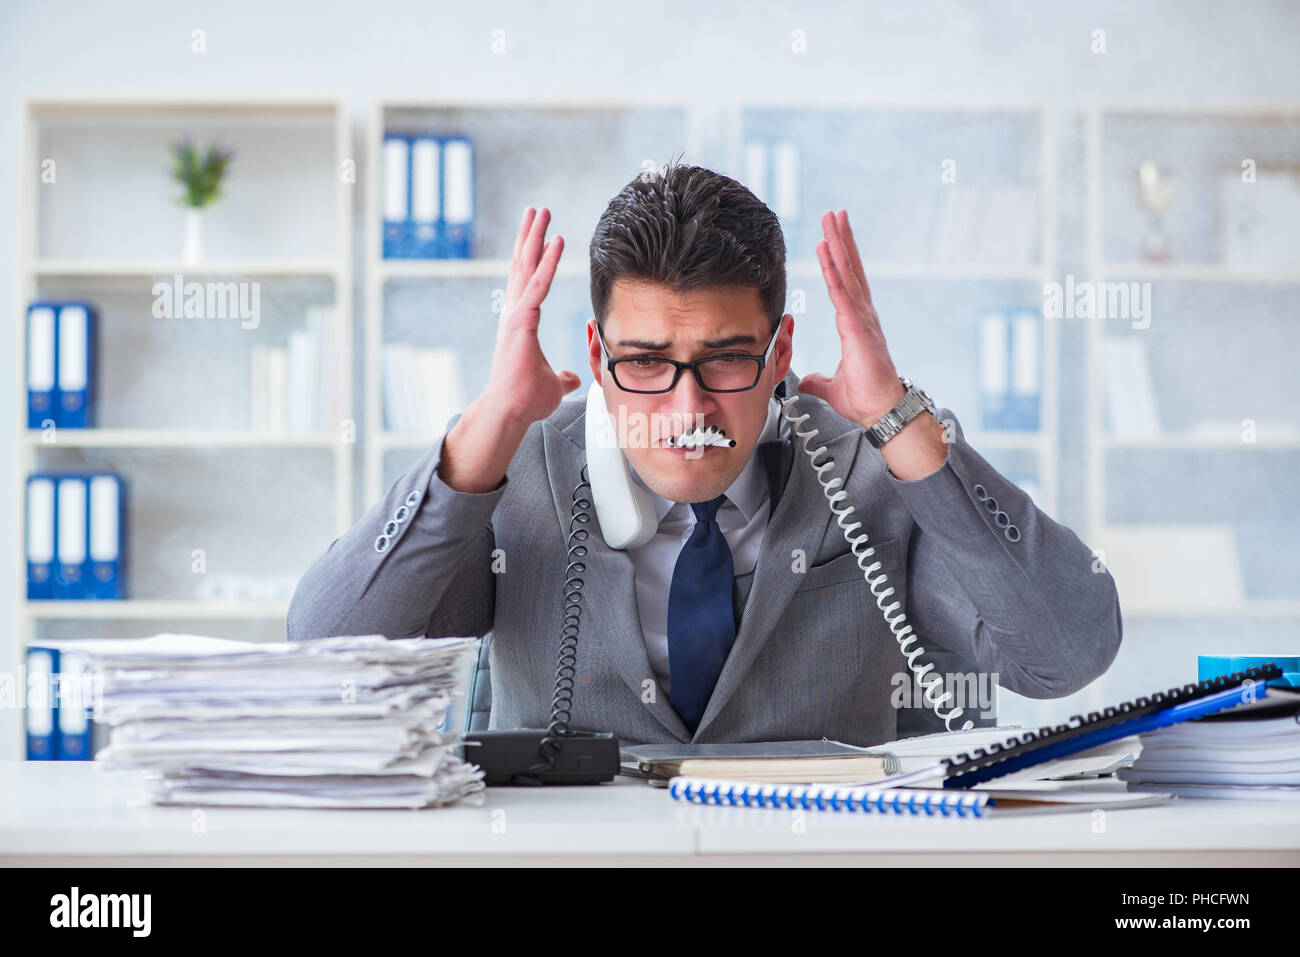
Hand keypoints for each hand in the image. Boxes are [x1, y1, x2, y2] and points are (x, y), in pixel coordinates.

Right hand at [481, 206, 582, 424]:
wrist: (510, 411)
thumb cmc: (525, 399)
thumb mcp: (553, 384)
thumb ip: (563, 376)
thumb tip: (572, 378)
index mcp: (520, 322)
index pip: (527, 281)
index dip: (533, 256)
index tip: (540, 234)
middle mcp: (514, 313)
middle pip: (522, 265)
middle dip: (529, 235)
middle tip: (536, 210)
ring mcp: (515, 315)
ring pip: (526, 267)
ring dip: (534, 237)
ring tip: (541, 212)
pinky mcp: (520, 321)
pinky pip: (538, 285)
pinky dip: (547, 262)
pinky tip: (556, 241)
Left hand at [796, 209, 905, 427]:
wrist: (882, 411)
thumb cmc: (865, 399)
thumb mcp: (832, 387)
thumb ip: (818, 380)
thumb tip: (807, 381)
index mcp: (857, 324)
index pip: (847, 283)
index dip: (839, 259)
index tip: (832, 237)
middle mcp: (862, 315)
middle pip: (850, 269)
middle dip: (841, 239)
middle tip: (834, 214)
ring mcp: (862, 318)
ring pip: (847, 273)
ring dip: (838, 244)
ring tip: (831, 219)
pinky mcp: (858, 328)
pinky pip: (843, 293)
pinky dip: (834, 271)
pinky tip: (827, 251)